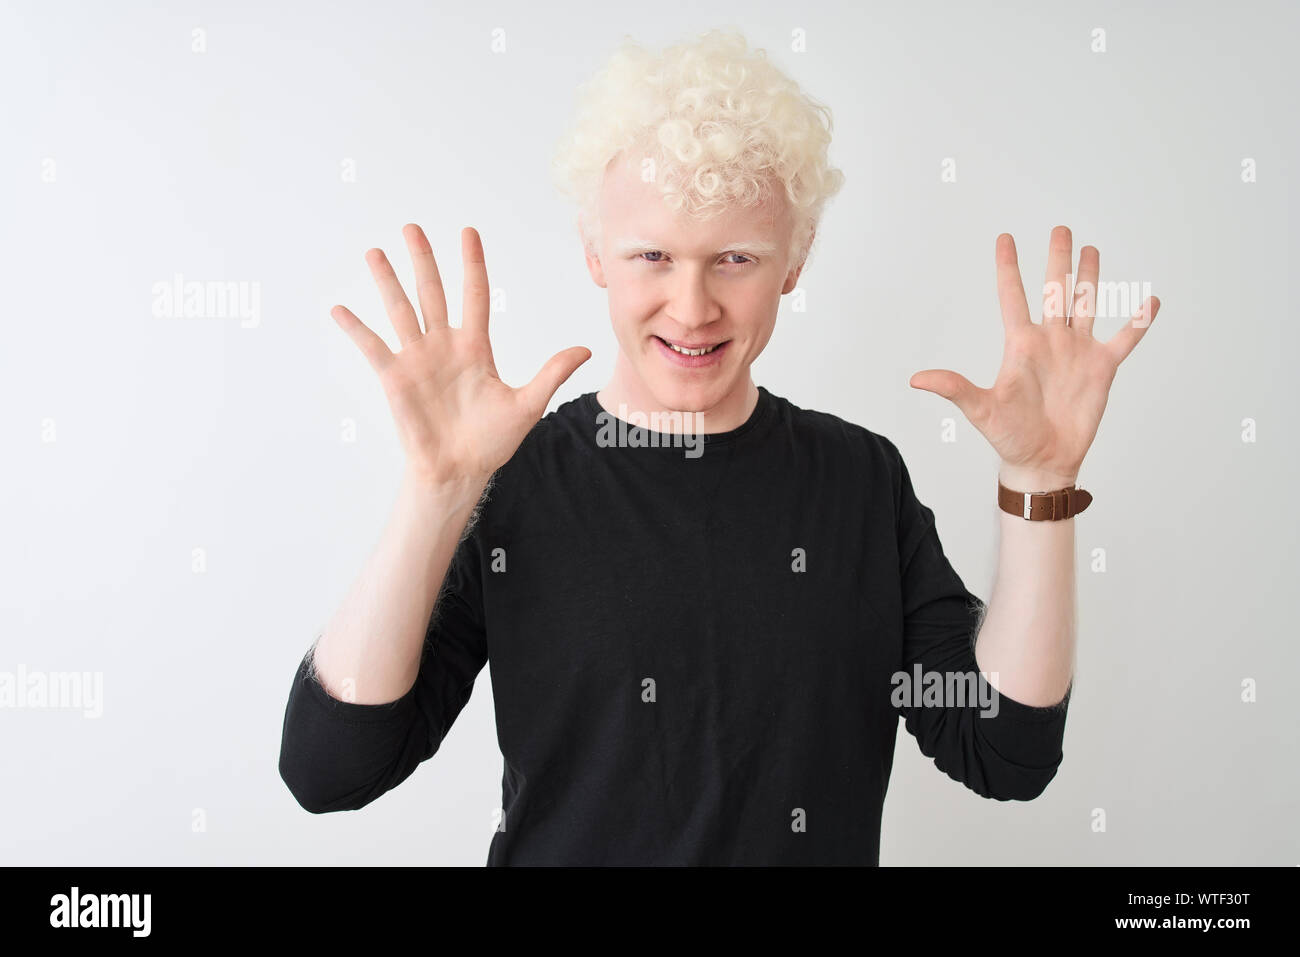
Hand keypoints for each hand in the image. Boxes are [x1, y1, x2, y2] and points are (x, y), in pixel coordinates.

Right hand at [331, 224, 590, 486]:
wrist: (460, 471)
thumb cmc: (491, 441)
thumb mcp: (528, 405)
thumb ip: (551, 374)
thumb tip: (586, 349)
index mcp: (474, 347)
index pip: (474, 295)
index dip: (472, 264)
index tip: (468, 232)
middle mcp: (443, 346)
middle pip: (431, 292)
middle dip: (423, 260)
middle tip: (413, 227)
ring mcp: (418, 360)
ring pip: (400, 310)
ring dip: (387, 281)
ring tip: (375, 252)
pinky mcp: (396, 378)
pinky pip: (374, 347)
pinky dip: (356, 328)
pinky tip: (340, 308)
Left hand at [909, 226, 1159, 487]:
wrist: (1042, 460)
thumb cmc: (1009, 436)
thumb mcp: (980, 409)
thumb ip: (954, 388)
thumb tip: (916, 379)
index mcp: (1021, 345)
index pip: (1013, 296)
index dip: (1008, 268)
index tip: (1005, 239)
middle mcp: (1050, 341)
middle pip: (1055, 290)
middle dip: (1057, 260)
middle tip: (1060, 229)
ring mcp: (1077, 352)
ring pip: (1086, 305)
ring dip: (1090, 277)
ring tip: (1090, 250)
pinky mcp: (1102, 369)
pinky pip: (1124, 339)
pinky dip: (1138, 322)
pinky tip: (1149, 301)